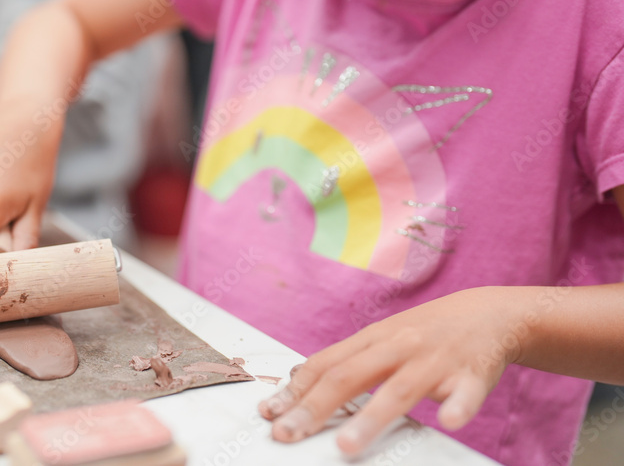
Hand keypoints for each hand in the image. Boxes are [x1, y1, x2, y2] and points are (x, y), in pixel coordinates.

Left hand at [258, 287, 522, 455]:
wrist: (488, 313)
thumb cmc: (426, 332)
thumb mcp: (382, 339)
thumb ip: (347, 362)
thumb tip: (298, 381)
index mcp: (372, 340)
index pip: (325, 364)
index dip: (295, 389)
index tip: (269, 413)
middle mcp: (398, 346)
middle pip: (349, 377)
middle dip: (314, 408)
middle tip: (287, 434)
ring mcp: (434, 360)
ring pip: (399, 390)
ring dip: (370, 417)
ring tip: (345, 445)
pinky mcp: (473, 374)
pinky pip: (466, 393)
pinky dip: (458, 407)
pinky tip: (448, 421)